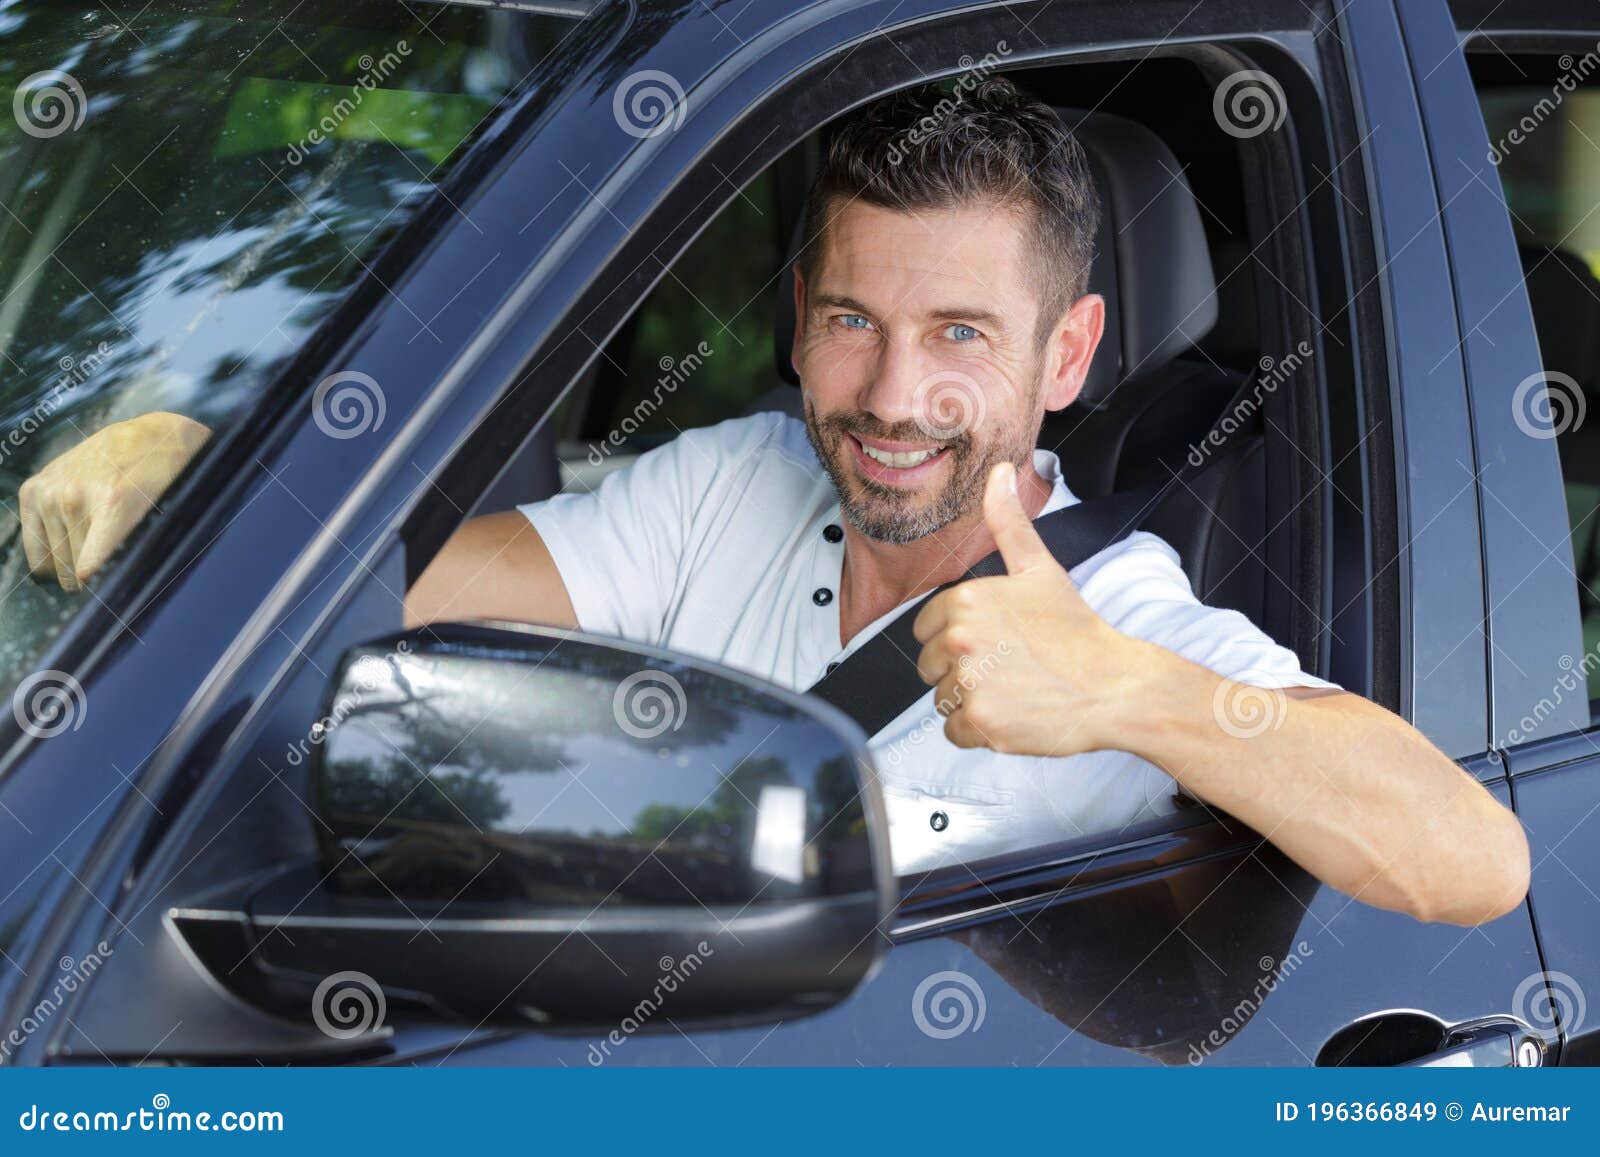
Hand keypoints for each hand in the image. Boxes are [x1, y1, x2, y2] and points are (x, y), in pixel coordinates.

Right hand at [19, 411, 210, 590]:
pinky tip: (69, 549)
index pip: (88, 569)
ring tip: (93, 552)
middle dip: (88, 580)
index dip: (101, 590)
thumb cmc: (167, 480)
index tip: (110, 599)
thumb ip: (145, 551)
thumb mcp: (169, 515)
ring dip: (69, 567)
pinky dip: (49, 554)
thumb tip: (129, 591)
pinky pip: (33, 544)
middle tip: (107, 570)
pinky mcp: (34, 489)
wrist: (150, 437)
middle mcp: (74, 498)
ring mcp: (50, 493)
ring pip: (52, 561)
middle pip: (71, 571)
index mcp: (112, 505)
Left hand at [911, 461, 1154, 754]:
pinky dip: (979, 731)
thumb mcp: (1039, 568)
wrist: (1114, 685)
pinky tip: (1013, 713)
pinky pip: (953, 732)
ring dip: (972, 700)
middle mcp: (959, 640)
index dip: (956, 638)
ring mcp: (969, 683)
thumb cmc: (1077, 630)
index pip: (923, 629)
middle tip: (1008, 666)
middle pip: (928, 666)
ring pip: (941, 699)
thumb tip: (1000, 472)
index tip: (995, 641)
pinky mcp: (980, 723)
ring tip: (1015, 689)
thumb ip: (1008, 522)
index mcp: (965, 600)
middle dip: (960, 670)